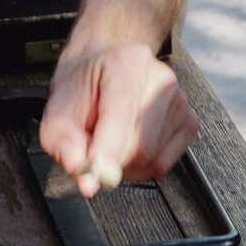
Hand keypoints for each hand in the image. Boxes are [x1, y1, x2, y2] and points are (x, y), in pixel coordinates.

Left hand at [39, 43, 198, 198]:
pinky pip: (162, 163)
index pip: (122, 120)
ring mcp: (180, 102)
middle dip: (110, 161)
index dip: (106, 155)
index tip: (92, 178)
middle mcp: (160, 80)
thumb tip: (86, 179)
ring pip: (151, 160)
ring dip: (123, 164)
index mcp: (126, 65)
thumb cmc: (83, 85)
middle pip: (140, 147)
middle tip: (89, 148)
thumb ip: (64, 143)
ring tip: (108, 138)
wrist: (103, 65)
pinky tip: (126, 144)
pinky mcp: (189, 122)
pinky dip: (139, 165)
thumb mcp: (57, 109)